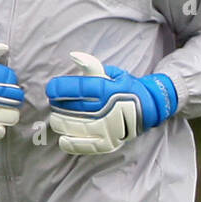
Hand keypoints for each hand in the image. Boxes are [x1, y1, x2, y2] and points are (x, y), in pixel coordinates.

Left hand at [47, 52, 177, 155]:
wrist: (149, 109)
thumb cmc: (125, 89)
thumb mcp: (113, 73)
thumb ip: (92, 66)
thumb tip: (73, 55)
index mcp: (108, 90)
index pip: (77, 88)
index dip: (59, 88)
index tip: (51, 89)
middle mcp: (108, 110)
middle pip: (72, 109)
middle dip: (58, 105)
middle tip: (55, 103)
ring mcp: (108, 128)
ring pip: (75, 127)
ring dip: (60, 122)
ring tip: (57, 118)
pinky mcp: (109, 143)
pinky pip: (86, 146)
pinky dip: (71, 143)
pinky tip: (63, 139)